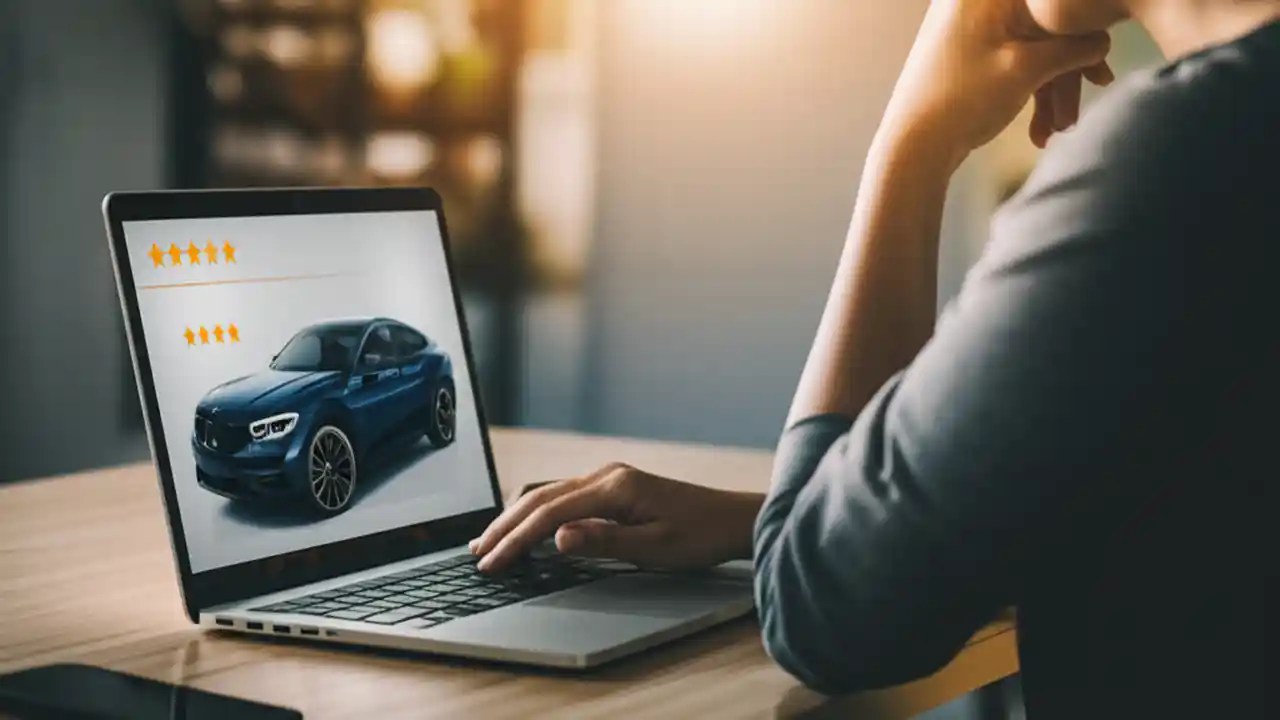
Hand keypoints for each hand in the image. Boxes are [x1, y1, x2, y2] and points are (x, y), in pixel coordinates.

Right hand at [469, 463, 763, 572]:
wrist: (733, 519)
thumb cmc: (700, 536)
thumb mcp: (654, 548)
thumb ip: (604, 541)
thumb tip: (557, 537)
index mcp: (614, 488)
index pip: (549, 514)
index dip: (515, 539)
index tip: (492, 563)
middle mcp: (606, 476)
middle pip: (540, 498)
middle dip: (506, 526)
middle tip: (477, 553)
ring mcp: (610, 478)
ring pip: (549, 493)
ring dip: (517, 516)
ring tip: (491, 539)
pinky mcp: (615, 486)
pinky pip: (564, 495)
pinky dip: (538, 511)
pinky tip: (529, 526)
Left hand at [881, 0, 1112, 160]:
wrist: (913, 146)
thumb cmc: (965, 100)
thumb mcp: (1027, 69)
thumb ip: (1073, 49)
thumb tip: (1102, 40)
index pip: (1052, 5)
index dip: (1082, 34)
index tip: (1098, 72)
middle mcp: (976, 2)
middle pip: (1044, 28)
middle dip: (1066, 74)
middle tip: (1075, 114)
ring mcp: (973, 29)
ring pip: (1032, 49)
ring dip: (1050, 91)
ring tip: (1057, 130)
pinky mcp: (972, 55)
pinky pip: (1014, 62)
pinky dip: (1030, 92)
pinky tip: (1041, 131)